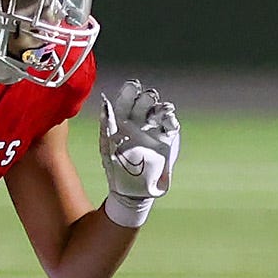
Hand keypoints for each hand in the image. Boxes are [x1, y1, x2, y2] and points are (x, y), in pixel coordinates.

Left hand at [99, 80, 178, 225]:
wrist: (134, 192)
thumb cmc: (117, 170)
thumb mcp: (108, 148)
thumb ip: (107, 125)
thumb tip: (105, 102)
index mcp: (121, 122)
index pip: (125, 101)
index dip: (129, 92)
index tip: (134, 86)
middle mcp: (138, 123)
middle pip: (144, 103)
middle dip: (147, 98)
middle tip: (149, 96)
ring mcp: (153, 131)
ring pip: (159, 112)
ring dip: (161, 107)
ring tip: (164, 108)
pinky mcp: (166, 140)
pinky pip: (171, 126)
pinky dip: (171, 120)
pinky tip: (170, 117)